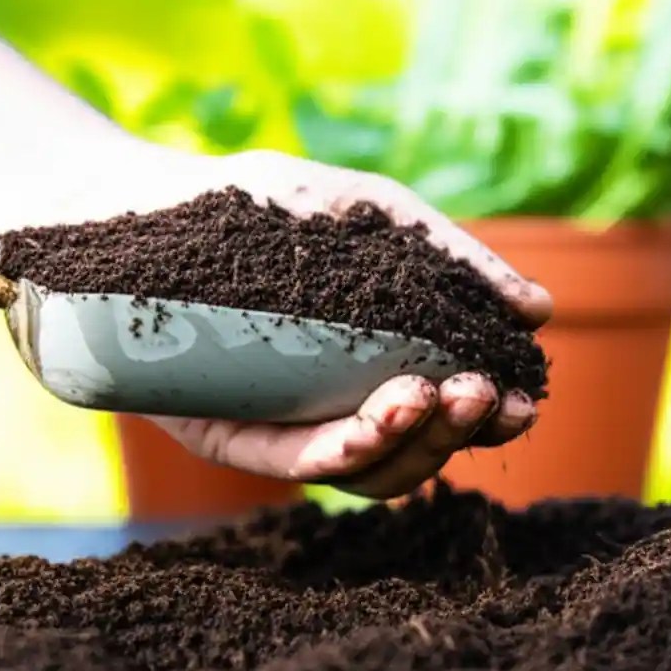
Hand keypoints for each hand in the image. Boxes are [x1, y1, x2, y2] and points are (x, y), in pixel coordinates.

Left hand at [95, 149, 552, 499]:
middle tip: (483, 396)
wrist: (133, 202)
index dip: (489, 411)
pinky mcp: (226, 438)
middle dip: (457, 431)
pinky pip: (291, 463)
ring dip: (409, 444)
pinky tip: (375, 420)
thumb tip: (538, 312)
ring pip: (362, 469)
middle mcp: (333, 402)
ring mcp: (282, 424)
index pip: (445, 404)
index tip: (523, 394)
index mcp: (374, 362)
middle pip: (414, 448)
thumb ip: (447, 255)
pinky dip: (341, 450)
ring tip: (431, 395)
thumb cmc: (251, 201)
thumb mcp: (364, 210)